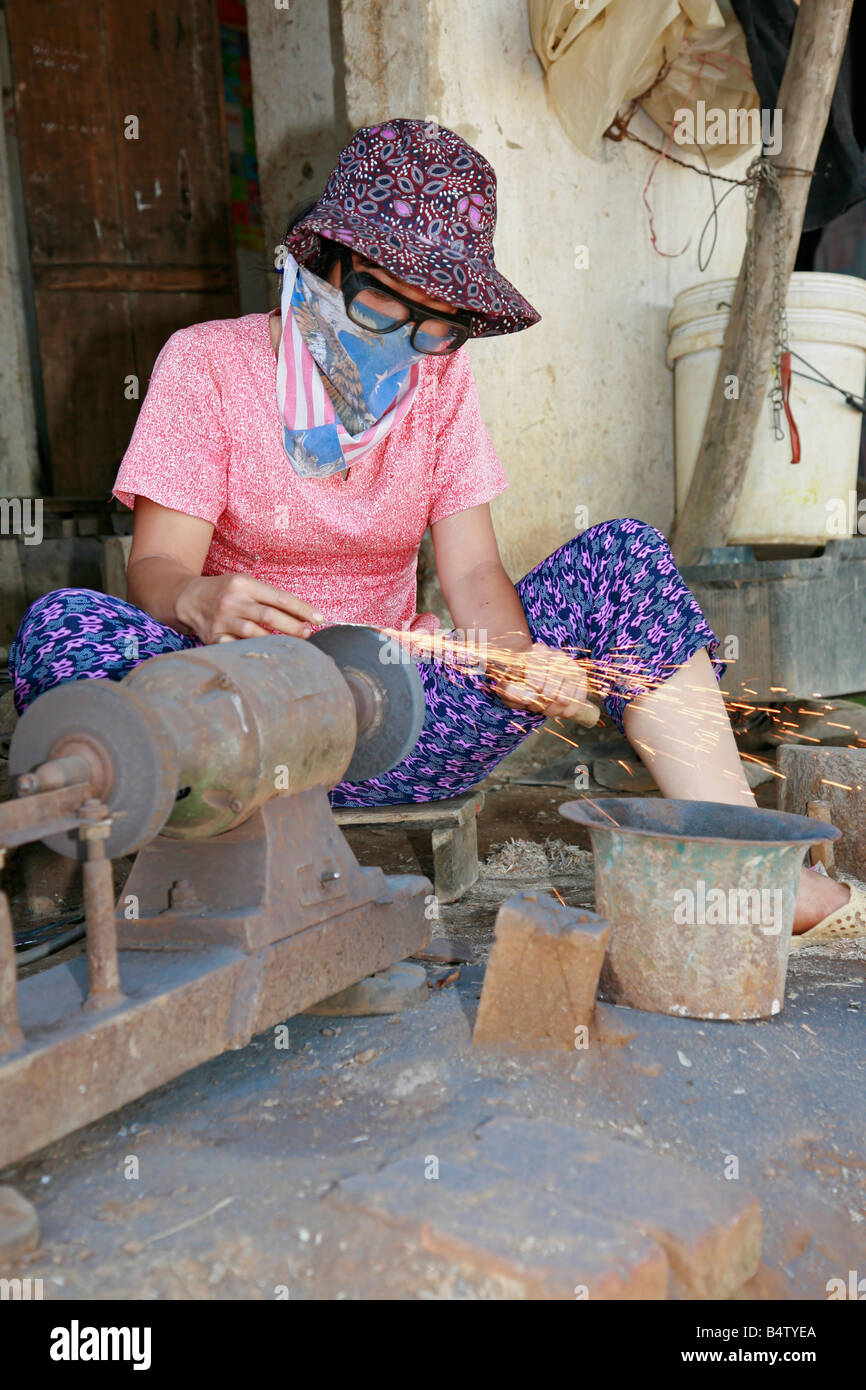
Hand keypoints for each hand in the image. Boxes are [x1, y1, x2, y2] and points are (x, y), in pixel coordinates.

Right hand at [175, 573, 324, 644]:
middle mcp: (231, 601)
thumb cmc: (225, 592)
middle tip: (308, 634)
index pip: (279, 597)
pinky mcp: (213, 638)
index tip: (320, 619)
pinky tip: (268, 655)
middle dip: (293, 627)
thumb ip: (269, 597)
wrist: (187, 599)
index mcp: (243, 584)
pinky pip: (237, 648)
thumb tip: (302, 616)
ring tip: (293, 646)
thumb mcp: (244, 584)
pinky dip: (254, 652)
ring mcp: (221, 620)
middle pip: (269, 616)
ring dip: (277, 642)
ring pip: (254, 633)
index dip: (302, 609)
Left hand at [488, 642, 598, 724]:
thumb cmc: (517, 683)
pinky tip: (564, 713)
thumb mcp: (506, 687)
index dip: (535, 681)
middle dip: (544, 698)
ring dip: (557, 705)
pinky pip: (581, 693)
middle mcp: (556, 655)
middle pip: (555, 678)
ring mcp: (570, 665)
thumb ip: (511, 691)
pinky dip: (573, 707)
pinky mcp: (580, 676)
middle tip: (535, 706)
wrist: (531, 681)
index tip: (533, 691)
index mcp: (537, 651)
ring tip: (547, 711)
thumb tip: (528, 696)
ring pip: (568, 688)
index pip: (539, 663)